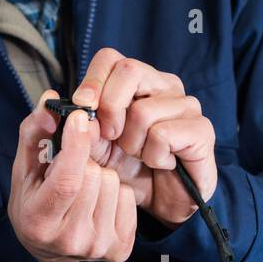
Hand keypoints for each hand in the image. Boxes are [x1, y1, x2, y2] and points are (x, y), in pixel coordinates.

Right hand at [8, 88, 138, 261]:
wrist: (46, 246)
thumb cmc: (33, 200)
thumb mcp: (24, 168)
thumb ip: (34, 131)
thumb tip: (50, 100)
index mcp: (38, 221)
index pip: (67, 180)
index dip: (76, 145)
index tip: (79, 116)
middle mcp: (68, 240)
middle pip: (94, 175)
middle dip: (84, 162)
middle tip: (70, 169)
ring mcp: (96, 247)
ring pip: (113, 183)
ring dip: (100, 176)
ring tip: (84, 187)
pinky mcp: (119, 249)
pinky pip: (128, 198)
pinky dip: (115, 192)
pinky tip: (99, 201)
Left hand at [73, 48, 216, 227]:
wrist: (158, 203)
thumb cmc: (126, 168)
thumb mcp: (92, 146)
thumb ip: (76, 125)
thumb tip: (61, 105)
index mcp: (137, 82)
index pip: (110, 58)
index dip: (92, 81)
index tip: (84, 110)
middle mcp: (164, 85)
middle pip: (129, 69)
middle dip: (109, 108)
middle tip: (111, 138)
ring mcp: (187, 104)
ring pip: (143, 110)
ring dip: (132, 143)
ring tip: (140, 155)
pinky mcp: (202, 129)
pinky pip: (163, 134)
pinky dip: (154, 156)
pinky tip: (160, 163)